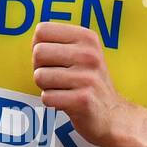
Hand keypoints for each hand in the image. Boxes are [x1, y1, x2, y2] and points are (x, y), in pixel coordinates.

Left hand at [32, 21, 129, 146]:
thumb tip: (34, 42)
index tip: (54, 59)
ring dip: (46, 87)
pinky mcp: (83, 100)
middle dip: (40, 68)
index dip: (40, 47)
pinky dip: (51, 102)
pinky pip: (47, 97)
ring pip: (40, 76)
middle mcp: (89, 55)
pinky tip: (67, 102)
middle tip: (56, 78)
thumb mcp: (81, 53)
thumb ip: (57, 43)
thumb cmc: (87, 82)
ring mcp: (87, 78)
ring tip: (63, 90)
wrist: (112, 115)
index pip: (42, 31)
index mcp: (87, 38)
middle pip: (38, 52)